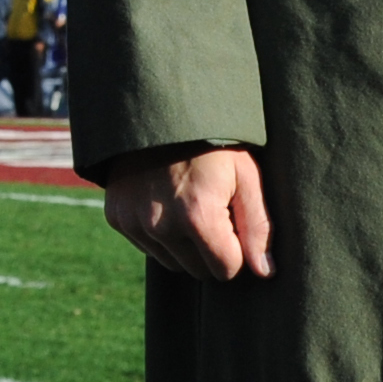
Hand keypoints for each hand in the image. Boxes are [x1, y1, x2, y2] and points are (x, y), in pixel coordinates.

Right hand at [105, 144, 273, 282]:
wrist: (158, 109)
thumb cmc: (211, 142)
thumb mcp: (245, 174)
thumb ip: (258, 226)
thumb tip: (265, 272)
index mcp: (197, 216)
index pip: (226, 269)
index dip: (236, 249)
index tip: (233, 221)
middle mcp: (161, 224)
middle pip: (198, 270)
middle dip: (211, 249)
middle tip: (212, 209)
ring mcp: (134, 222)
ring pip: (172, 262)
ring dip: (184, 245)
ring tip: (188, 203)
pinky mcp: (117, 217)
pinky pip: (147, 246)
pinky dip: (159, 233)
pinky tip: (165, 200)